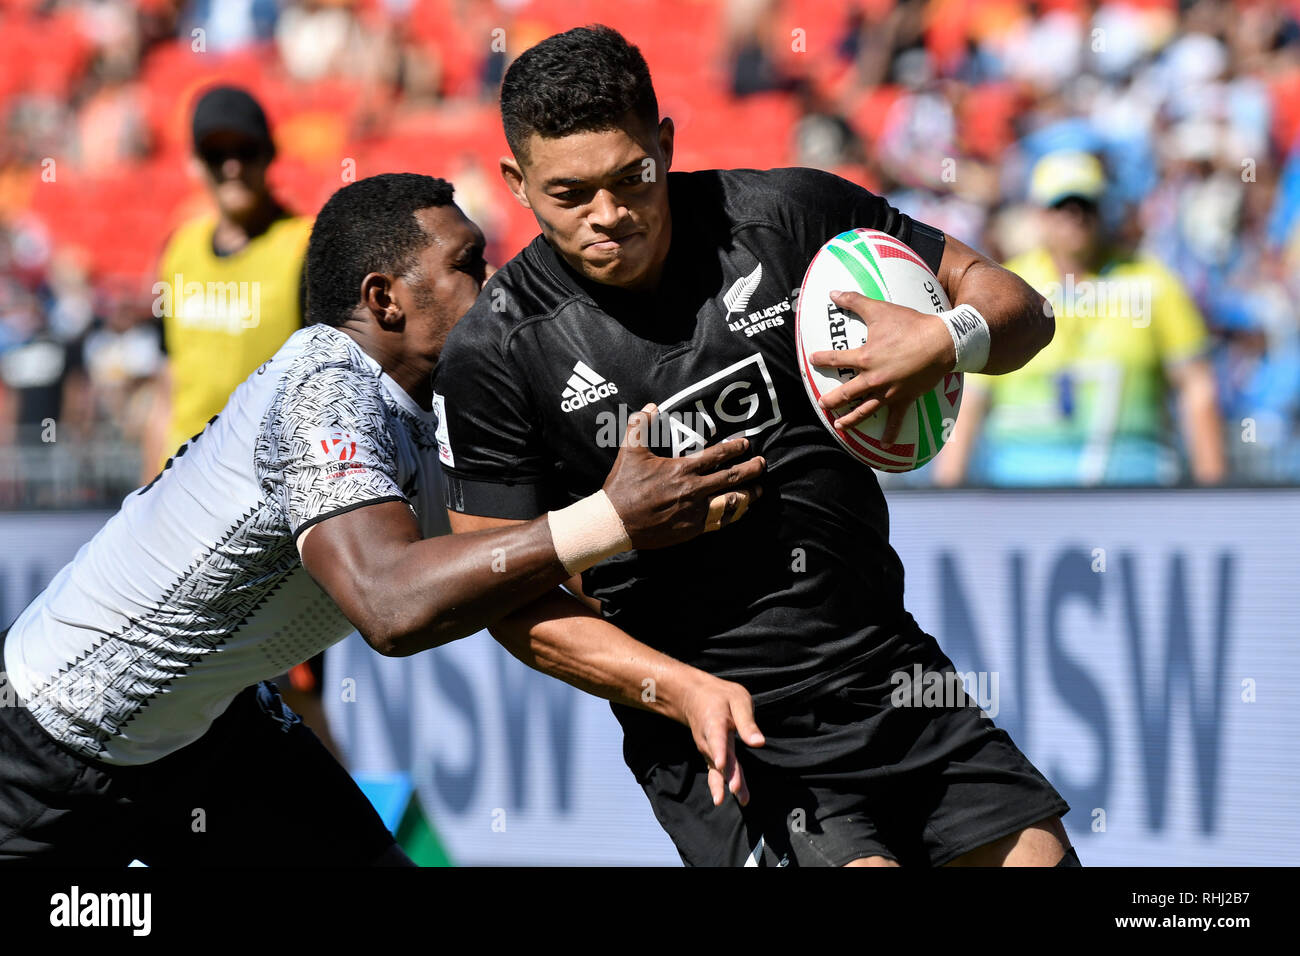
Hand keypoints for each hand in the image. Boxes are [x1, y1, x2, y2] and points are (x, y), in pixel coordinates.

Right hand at [602, 404, 765, 549]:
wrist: (615, 523)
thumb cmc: (623, 486)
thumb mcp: (630, 450)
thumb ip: (641, 425)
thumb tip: (652, 406)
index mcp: (682, 469)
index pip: (717, 455)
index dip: (735, 448)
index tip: (746, 444)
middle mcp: (693, 489)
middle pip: (732, 477)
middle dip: (752, 469)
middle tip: (763, 464)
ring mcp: (695, 511)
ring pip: (732, 501)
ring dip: (749, 494)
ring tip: (760, 490)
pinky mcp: (692, 529)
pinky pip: (720, 521)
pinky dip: (734, 514)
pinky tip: (741, 511)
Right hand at [677, 672, 765, 805]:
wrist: (693, 697)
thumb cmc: (720, 697)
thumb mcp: (738, 699)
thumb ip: (747, 722)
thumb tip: (759, 743)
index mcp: (715, 721)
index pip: (716, 738)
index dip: (719, 751)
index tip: (721, 763)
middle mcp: (708, 739)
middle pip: (718, 758)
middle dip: (727, 774)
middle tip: (735, 790)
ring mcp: (707, 749)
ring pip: (717, 769)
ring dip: (726, 784)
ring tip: (739, 798)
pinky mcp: (709, 756)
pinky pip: (715, 772)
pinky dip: (719, 786)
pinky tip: (723, 799)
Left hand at [809, 290, 955, 442]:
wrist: (941, 341)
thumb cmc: (910, 324)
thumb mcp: (880, 310)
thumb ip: (854, 301)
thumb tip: (833, 292)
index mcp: (864, 358)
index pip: (835, 360)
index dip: (821, 359)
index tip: (812, 360)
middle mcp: (873, 379)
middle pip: (845, 393)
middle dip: (831, 400)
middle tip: (822, 404)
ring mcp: (888, 392)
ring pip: (864, 410)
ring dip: (850, 420)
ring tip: (840, 426)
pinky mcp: (904, 399)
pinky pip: (896, 420)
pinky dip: (891, 433)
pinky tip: (884, 444)